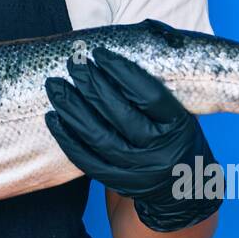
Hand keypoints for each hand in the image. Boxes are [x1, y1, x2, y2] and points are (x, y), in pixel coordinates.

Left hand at [44, 45, 222, 231]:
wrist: (184, 192)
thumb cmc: (177, 138)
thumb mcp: (182, 114)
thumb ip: (160, 87)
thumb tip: (129, 45)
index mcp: (179, 127)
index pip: (148, 95)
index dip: (122, 72)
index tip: (100, 54)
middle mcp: (160, 150)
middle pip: (119, 113)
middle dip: (92, 85)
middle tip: (74, 64)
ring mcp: (138, 171)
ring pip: (99, 137)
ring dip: (73, 109)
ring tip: (55, 86)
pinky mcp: (119, 183)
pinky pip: (87, 160)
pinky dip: (68, 138)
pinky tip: (54, 118)